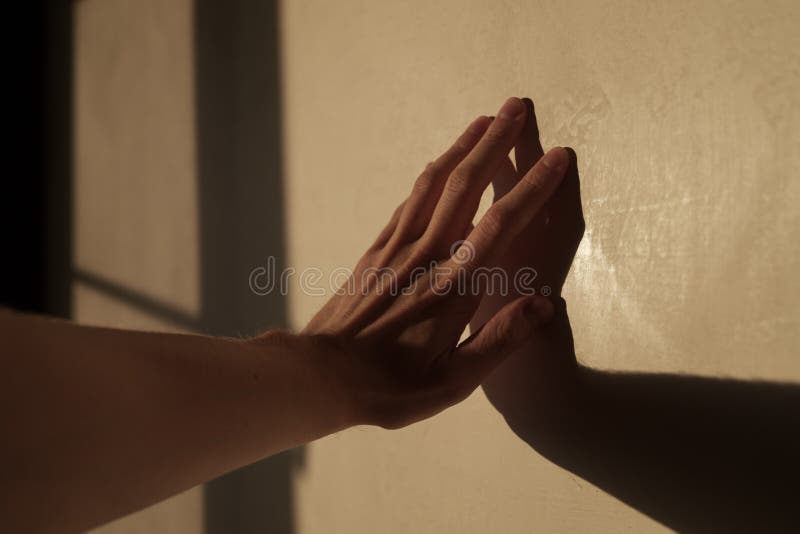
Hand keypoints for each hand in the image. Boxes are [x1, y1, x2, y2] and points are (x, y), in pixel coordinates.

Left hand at [299, 98, 569, 428]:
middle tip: (518, 106)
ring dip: (462, 146)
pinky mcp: (376, 251)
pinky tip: (439, 163)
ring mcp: (397, 248)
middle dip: (496, 142)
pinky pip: (407, 201)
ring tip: (484, 118)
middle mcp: (427, 256)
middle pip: (466, 185)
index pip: (501, 224)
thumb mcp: (452, 381)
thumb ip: (499, 342)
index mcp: (453, 288)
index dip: (532, 187)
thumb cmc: (389, 386)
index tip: (557, 157)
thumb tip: (544, 305)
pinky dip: (429, 175)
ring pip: (435, 183)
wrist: (318, 375)